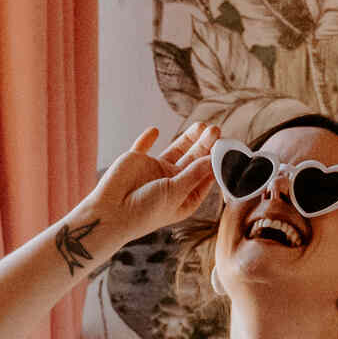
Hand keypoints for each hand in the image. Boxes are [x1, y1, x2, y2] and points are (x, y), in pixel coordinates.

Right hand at [81, 123, 219, 242]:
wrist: (111, 213)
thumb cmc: (145, 211)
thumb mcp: (175, 192)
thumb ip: (194, 173)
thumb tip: (214, 159)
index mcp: (184, 197)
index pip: (205, 177)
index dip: (216, 162)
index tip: (226, 148)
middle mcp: (172, 183)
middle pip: (194, 160)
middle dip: (205, 145)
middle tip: (215, 130)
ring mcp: (155, 171)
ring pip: (176, 149)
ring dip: (188, 138)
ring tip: (202, 126)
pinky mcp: (137, 161)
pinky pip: (144, 145)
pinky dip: (149, 138)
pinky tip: (155, 131)